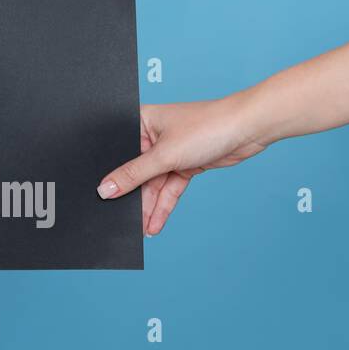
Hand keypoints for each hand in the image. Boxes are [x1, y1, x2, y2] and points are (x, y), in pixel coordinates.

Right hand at [96, 98, 269, 235]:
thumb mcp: (163, 155)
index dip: (109, 174)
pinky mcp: (184, 165)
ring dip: (149, 206)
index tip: (101, 196)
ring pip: (152, 184)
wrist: (247, 130)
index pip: (117, 151)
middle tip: (121, 217)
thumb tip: (106, 188)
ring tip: (140, 228)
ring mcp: (168, 152)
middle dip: (131, 195)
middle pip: (135, 171)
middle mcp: (151, 136)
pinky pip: (168, 189)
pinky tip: (155, 222)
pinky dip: (163, 205)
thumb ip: (133, 175)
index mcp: (139, 122)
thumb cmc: (206, 126)